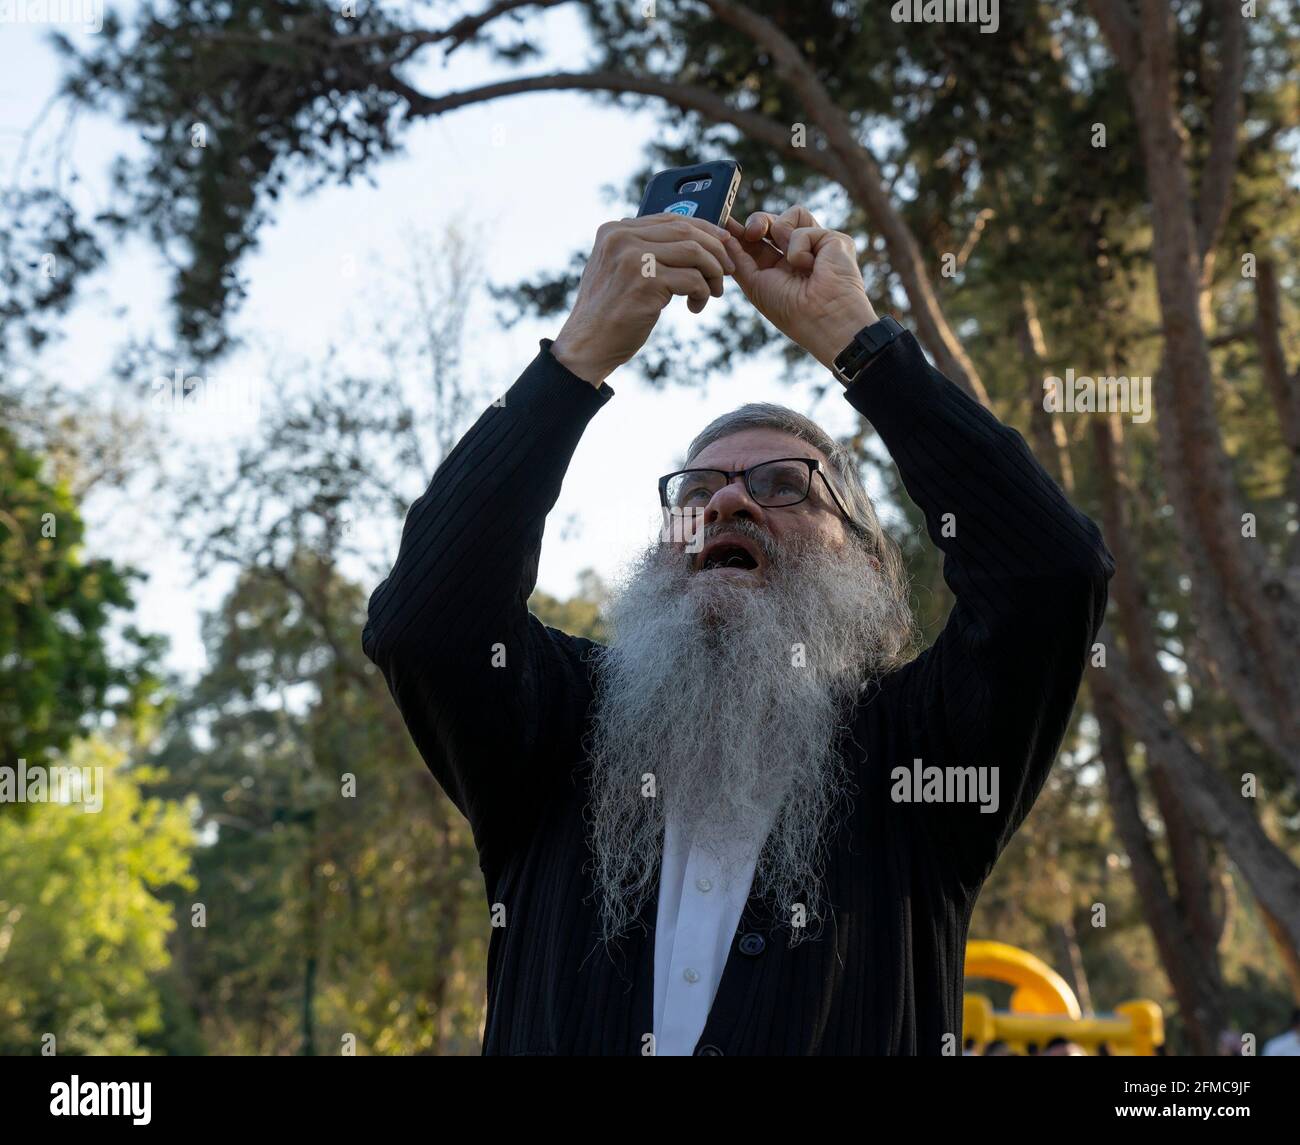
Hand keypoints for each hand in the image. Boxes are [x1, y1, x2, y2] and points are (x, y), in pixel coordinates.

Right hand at [551, 215, 735, 384]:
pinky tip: (695, 306)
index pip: (669, 218)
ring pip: (695, 252)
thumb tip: (687, 239)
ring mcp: (633, 258)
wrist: (586, 346)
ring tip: (713, 291)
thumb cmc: (607, 314)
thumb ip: (640, 250)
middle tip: (727, 270)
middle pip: (686, 231)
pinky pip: (692, 279)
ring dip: (712, 272)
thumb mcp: (617, 271)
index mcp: (614, 230)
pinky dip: (703, 292)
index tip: (722, 242)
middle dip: (715, 249)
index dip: (703, 228)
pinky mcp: (646, 282)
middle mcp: (622, 238)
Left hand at [724, 205, 878, 370]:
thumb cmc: (789, 310)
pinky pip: (804, 227)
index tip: (725, 223)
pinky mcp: (833, 239)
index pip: (758, 241)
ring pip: (792, 214)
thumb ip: (738, 258)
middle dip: (758, 221)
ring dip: (782, 233)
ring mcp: (816, 245)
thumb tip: (724, 237)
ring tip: (791, 260)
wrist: (820, 317)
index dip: (742, 231)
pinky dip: (800, 247)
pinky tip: (811, 266)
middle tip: (752, 232)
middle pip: (772, 221)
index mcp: (778, 267)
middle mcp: (797, 253)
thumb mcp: (754, 284)